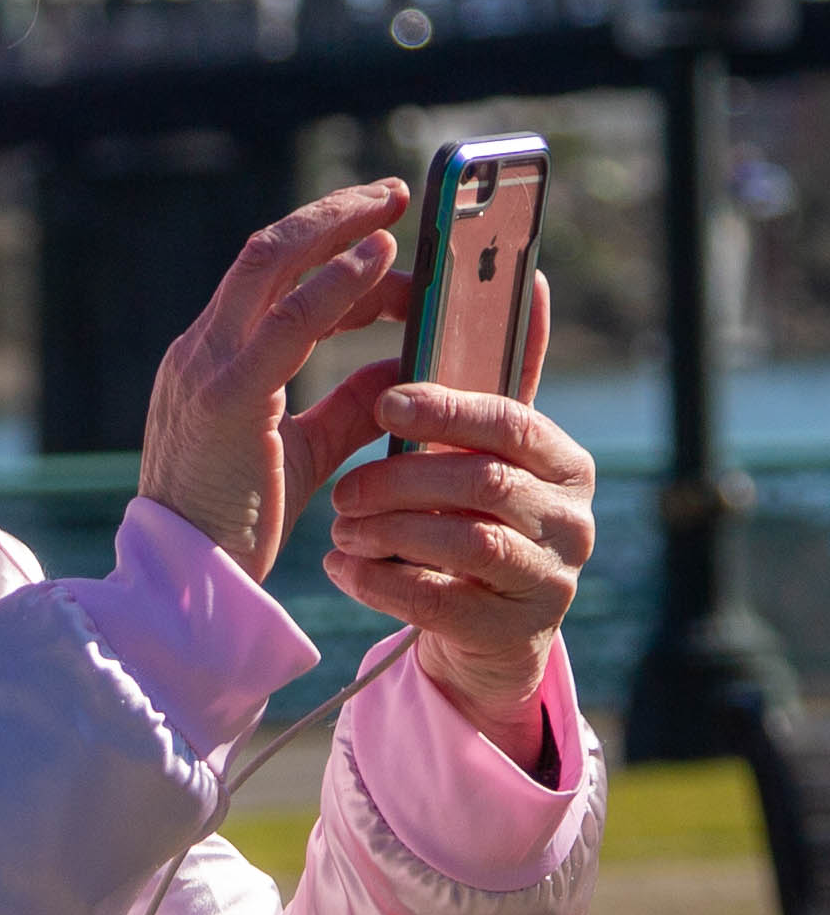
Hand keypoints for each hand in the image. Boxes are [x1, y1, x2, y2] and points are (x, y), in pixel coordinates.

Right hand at [138, 182, 414, 585]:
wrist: (186, 582)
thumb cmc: (238, 527)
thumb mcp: (304, 453)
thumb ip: (348, 406)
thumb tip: (404, 366)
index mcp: (212, 363)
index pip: (272, 286)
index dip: (332, 258)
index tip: (385, 246)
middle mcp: (202, 351)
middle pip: (267, 252)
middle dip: (333, 216)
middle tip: (393, 194)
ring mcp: (208, 367)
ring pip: (271, 263)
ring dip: (337, 227)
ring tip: (394, 207)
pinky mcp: (228, 395)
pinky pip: (288, 319)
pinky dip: (336, 282)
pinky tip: (379, 259)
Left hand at [324, 274, 594, 767]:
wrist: (485, 636)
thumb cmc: (475, 524)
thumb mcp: (486, 457)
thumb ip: (494, 383)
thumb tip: (525, 278)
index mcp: (566, 464)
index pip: (512, 422)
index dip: (446, 410)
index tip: (385, 403)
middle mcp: (572, 521)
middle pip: (484, 483)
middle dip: (403, 479)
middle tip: (346, 486)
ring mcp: (548, 583)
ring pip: (464, 542)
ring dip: (390, 530)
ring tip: (342, 526)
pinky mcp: (509, 635)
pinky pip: (438, 603)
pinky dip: (380, 582)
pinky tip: (343, 569)